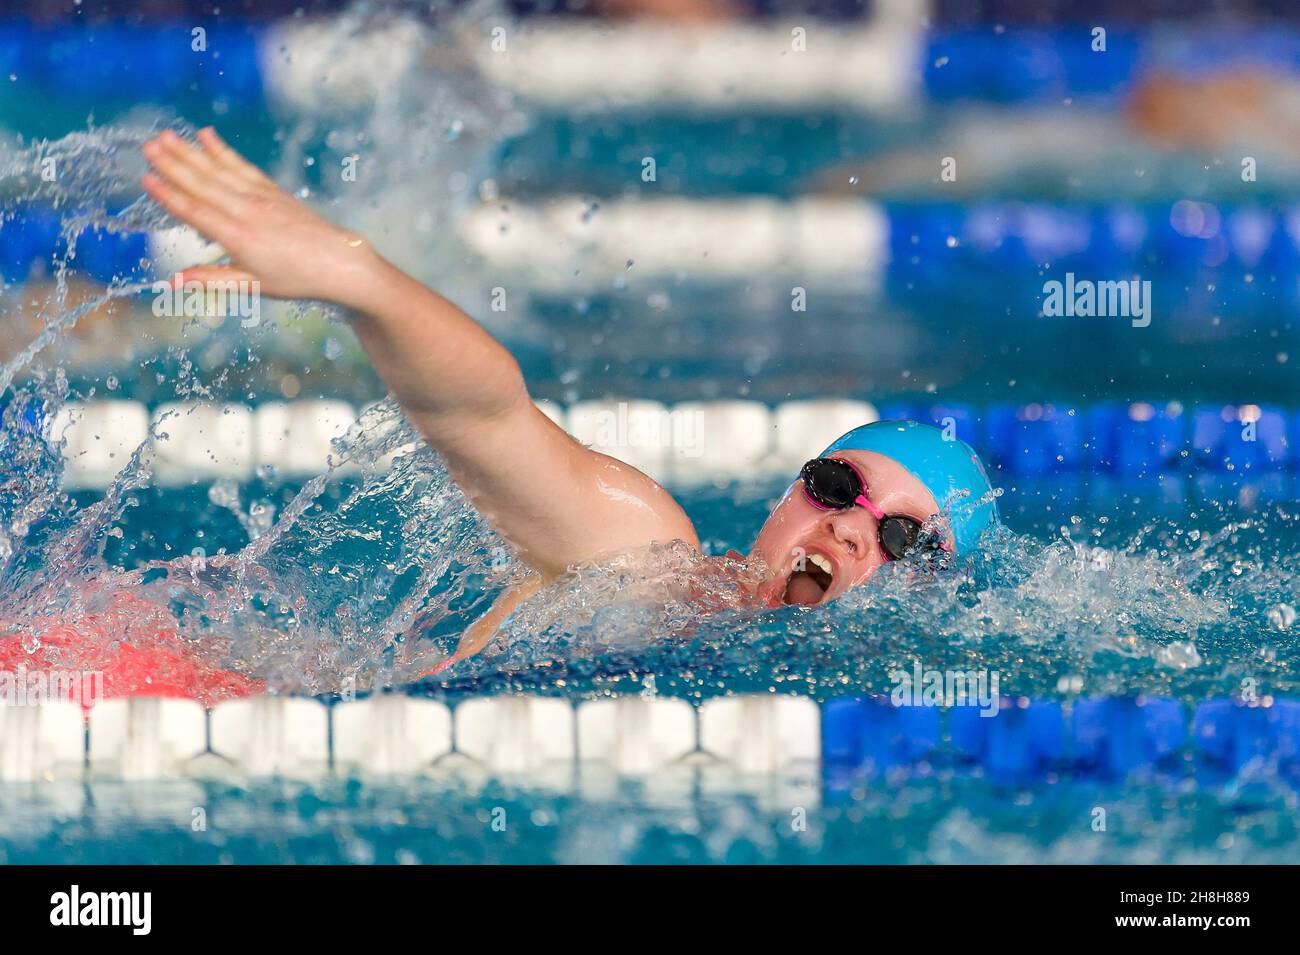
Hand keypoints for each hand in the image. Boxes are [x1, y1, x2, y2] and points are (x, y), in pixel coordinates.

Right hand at [141, 128, 381, 306]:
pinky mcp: (272, 189)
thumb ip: (212, 280)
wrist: (338, 261)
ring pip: (220, 170)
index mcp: (240, 239)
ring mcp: (261, 197)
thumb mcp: (253, 286)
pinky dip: (223, 150)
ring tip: (166, 136)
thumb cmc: (296, 278)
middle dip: (174, 164)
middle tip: (147, 146)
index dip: (170, 196)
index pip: (197, 213)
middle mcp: (248, 212)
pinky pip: (243, 166)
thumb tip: (173, 283)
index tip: (147, 179)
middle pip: (204, 185)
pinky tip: (207, 135)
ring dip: (191, 152)